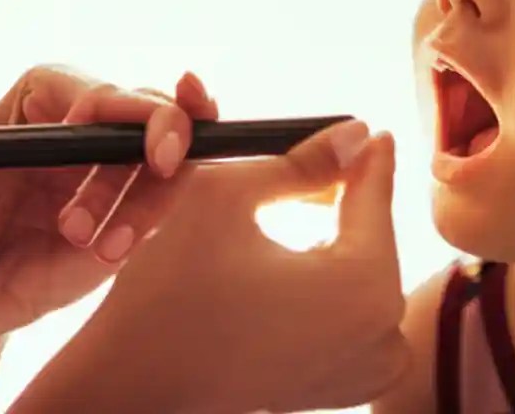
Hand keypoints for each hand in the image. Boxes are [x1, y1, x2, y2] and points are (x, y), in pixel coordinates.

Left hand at [0, 65, 215, 412]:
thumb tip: (56, 132)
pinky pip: (154, 214)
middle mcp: (81, 136)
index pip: (90, 90)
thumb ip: (0, 157)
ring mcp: (105, 182)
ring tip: (88, 238)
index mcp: (38, 106)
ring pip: (163, 163)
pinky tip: (104, 251)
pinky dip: (141, 225)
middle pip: (145, 111)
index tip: (106, 126)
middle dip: (166, 127)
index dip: (112, 102)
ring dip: (144, 196)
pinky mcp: (120, 228)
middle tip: (161, 160)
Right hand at [13, 120, 408, 413]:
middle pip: (374, 239)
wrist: (134, 382)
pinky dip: (332, 286)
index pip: (376, 196)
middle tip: (322, 161)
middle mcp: (380, 335)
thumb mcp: (226, 197)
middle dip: (348, 199)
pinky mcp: (344, 389)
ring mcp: (366, 370)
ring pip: (365, 277)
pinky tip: (295, 265)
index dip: (368, 155)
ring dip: (340, 242)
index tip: (370, 127)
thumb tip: (358, 132)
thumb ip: (301, 161)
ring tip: (305, 209)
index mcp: (362, 284)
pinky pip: (355, 318)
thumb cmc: (170, 290)